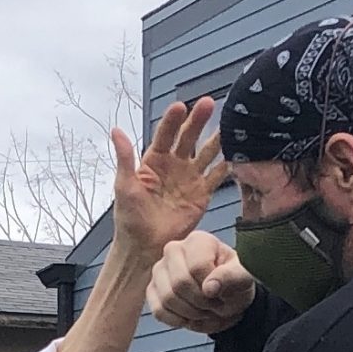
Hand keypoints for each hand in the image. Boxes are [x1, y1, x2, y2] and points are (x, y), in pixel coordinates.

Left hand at [110, 98, 222, 261]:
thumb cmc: (130, 219)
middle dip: (198, 120)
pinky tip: (236, 155)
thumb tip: (116, 130)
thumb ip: (124, 157)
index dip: (173, 120)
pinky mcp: (202, 194)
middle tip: (209, 104)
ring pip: (206, 153)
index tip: (180, 107)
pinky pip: (217, 176)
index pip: (165, 134)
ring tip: (229, 124)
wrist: (144, 247)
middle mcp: (174, 165)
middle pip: (189, 137)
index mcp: (154, 160)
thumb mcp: (124, 185)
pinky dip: (227, 166)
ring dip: (216, 138)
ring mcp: (190, 179)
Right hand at [149, 230, 257, 334]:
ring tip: (206, 311)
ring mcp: (159, 270)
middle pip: (180, 283)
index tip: (223, 293)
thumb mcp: (243, 278)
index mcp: (198, 241)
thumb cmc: (233, 282)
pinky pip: (159, 311)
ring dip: (191, 314)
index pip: (197, 267)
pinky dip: (178, 320)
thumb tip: (209, 287)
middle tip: (215, 306)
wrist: (226, 295)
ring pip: (168, 299)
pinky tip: (191, 317)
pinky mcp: (152, 290)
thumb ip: (231, 278)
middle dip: (201, 303)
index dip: (212, 288)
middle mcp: (174, 249)